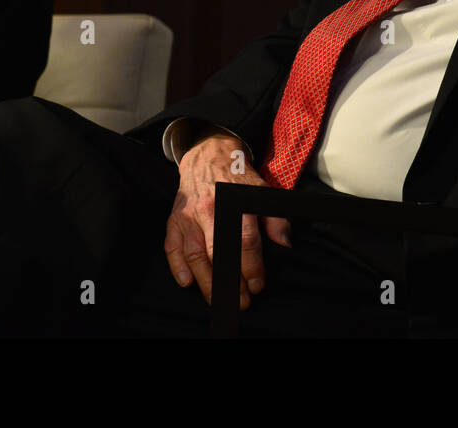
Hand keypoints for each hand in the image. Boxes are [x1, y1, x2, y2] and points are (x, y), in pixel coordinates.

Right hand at [163, 132, 291, 310]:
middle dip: (230, 282)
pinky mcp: (175, 218)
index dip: (251, 267)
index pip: (244, 240)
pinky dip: (177, 265)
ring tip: (218, 301)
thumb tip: (284, 244)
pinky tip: (187, 282)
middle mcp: (210, 209)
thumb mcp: (262, 190)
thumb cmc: (238, 178)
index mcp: (234, 201)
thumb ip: (275, 218)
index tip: (257, 285)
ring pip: (195, 254)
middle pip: (219, 252)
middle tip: (241, 303)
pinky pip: (172, 245)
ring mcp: (189, 214)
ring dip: (206, 282)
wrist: (208, 154)